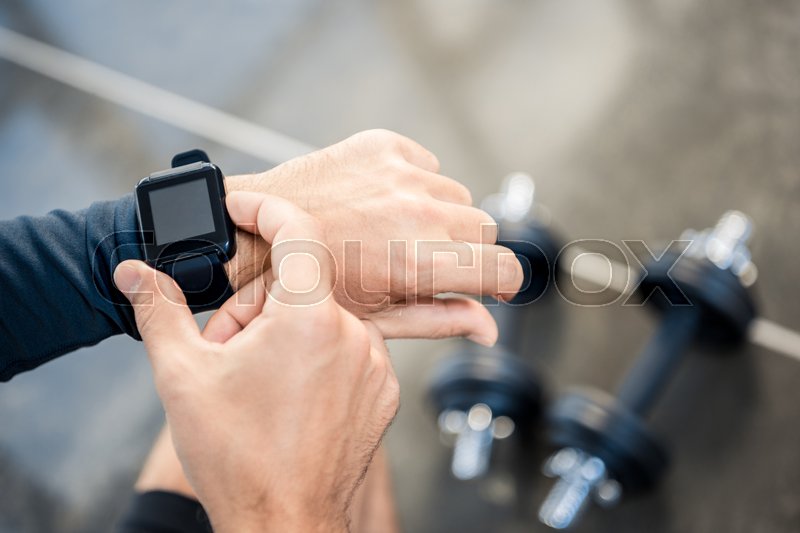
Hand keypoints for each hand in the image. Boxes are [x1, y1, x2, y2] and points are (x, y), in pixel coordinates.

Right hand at [115, 193, 399, 532]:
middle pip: (300, 287)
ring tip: (254, 377)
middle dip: (256, 304)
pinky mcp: (382, 390)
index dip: (265, 207)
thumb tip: (135, 273)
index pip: (297, 229)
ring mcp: (375, 365)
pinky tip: (286, 392)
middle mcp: (355, 335)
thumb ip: (159, 310)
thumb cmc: (238, 458)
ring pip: (323, 320)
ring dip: (285, 333)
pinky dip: (316, 357)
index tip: (241, 206)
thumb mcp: (183, 374)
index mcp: (310, 319)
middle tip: (225, 344)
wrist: (282, 523)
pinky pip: (348, 350)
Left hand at [226, 129, 522, 345]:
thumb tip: (487, 329)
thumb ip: (439, 320)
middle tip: (424, 259)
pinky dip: (413, 183)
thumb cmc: (307, 287)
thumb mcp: (374, 316)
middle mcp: (419, 213)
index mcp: (420, 263)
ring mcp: (402, 175)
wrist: (251, 234)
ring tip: (394, 230)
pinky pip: (426, 165)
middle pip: (485, 228)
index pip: (506, 269)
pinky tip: (378, 202)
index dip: (504, 282)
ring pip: (457, 196)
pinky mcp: (384, 146)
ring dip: (438, 214)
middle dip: (465, 248)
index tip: (490, 285)